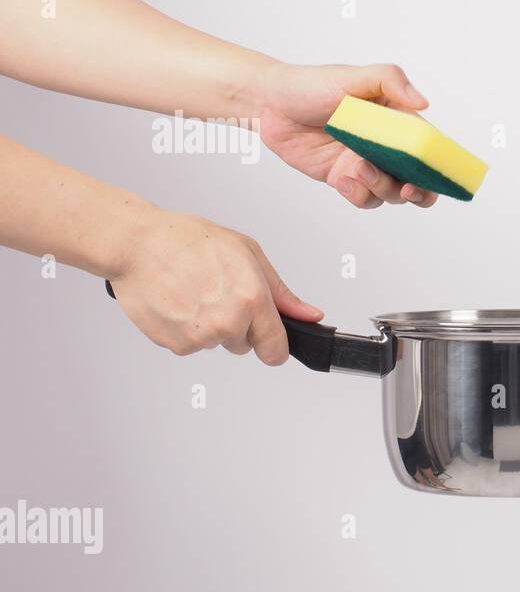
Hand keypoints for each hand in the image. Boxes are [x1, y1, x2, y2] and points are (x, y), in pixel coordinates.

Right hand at [108, 209, 322, 364]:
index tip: (271, 342)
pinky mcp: (175, 345)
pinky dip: (187, 329)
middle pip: (245, 345)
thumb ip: (282, 294)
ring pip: (217, 343)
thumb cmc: (188, 242)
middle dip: (238, 325)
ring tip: (194, 292)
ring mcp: (199, 337)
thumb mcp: (248, 254)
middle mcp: (227, 323)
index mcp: (251, 300)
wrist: (137, 245)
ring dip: (210, 325)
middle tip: (218, 292)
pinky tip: (178, 302)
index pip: (276, 349)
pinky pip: (192, 345)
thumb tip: (309, 315)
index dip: (275, 346)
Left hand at [255, 62, 438, 208]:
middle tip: (408, 189)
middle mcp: (387, 146)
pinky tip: (343, 180)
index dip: (440, 166)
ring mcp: (366, 164)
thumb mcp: (354, 76)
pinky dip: (358, 194)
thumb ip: (391, 81)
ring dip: (381, 188)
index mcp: (398, 121)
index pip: (429, 148)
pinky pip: (363, 197)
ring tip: (358, 170)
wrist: (270, 104)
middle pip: (419, 179)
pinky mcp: (345, 179)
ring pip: (391, 193)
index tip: (435, 175)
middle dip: (420, 191)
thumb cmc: (312, 84)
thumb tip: (423, 102)